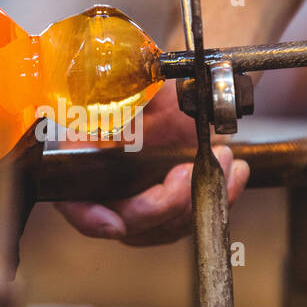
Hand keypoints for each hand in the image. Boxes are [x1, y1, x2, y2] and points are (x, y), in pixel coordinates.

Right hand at [54, 81, 249, 246]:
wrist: (185, 92)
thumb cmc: (155, 83)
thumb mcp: (136, 79)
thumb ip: (122, 86)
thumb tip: (120, 87)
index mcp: (84, 155)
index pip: (73, 202)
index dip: (89, 217)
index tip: (114, 224)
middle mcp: (107, 186)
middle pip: (127, 221)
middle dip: (164, 203)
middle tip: (187, 170)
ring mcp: (139, 203)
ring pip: (165, 227)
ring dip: (197, 197)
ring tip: (222, 158)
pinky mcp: (171, 210)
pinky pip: (192, 220)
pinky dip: (218, 199)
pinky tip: (233, 174)